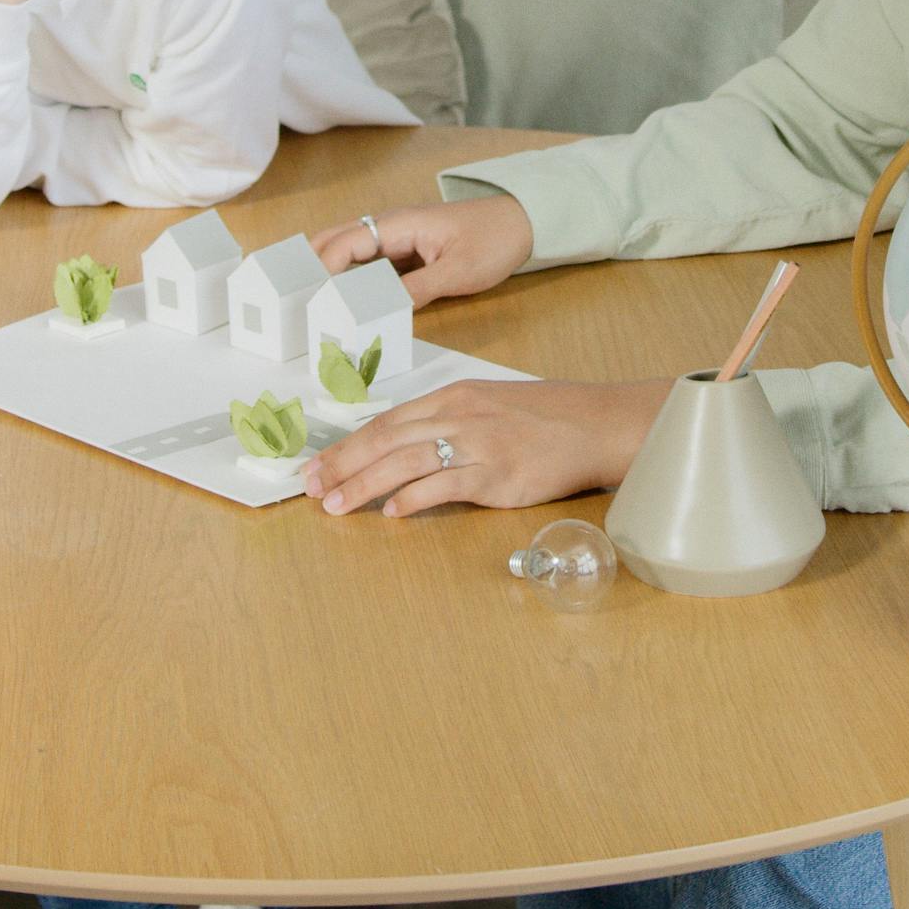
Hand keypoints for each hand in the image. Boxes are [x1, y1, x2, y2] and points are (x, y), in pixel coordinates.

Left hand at [301, 374, 666, 518]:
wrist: (598, 424)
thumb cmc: (548, 418)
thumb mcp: (490, 405)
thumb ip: (448, 423)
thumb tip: (404, 450)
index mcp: (453, 397)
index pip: (386, 421)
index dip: (347, 445)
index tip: (318, 465)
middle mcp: (459, 415)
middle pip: (385, 440)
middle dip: (342, 464)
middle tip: (310, 487)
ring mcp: (478, 444)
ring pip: (404, 462)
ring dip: (363, 485)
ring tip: (336, 506)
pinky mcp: (498, 474)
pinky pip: (444, 485)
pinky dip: (413, 499)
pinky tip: (391, 512)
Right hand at [310, 192, 532, 306]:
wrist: (522, 223)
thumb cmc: (494, 240)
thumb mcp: (460, 271)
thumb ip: (420, 289)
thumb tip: (383, 310)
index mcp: (398, 225)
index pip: (346, 243)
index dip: (323, 270)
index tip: (310, 299)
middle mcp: (389, 228)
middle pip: (335, 242)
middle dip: (311, 266)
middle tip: (292, 298)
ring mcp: (395, 239)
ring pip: (348, 253)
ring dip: (328, 273)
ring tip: (309, 304)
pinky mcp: (404, 253)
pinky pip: (368, 264)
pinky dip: (350, 280)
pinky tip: (345, 303)